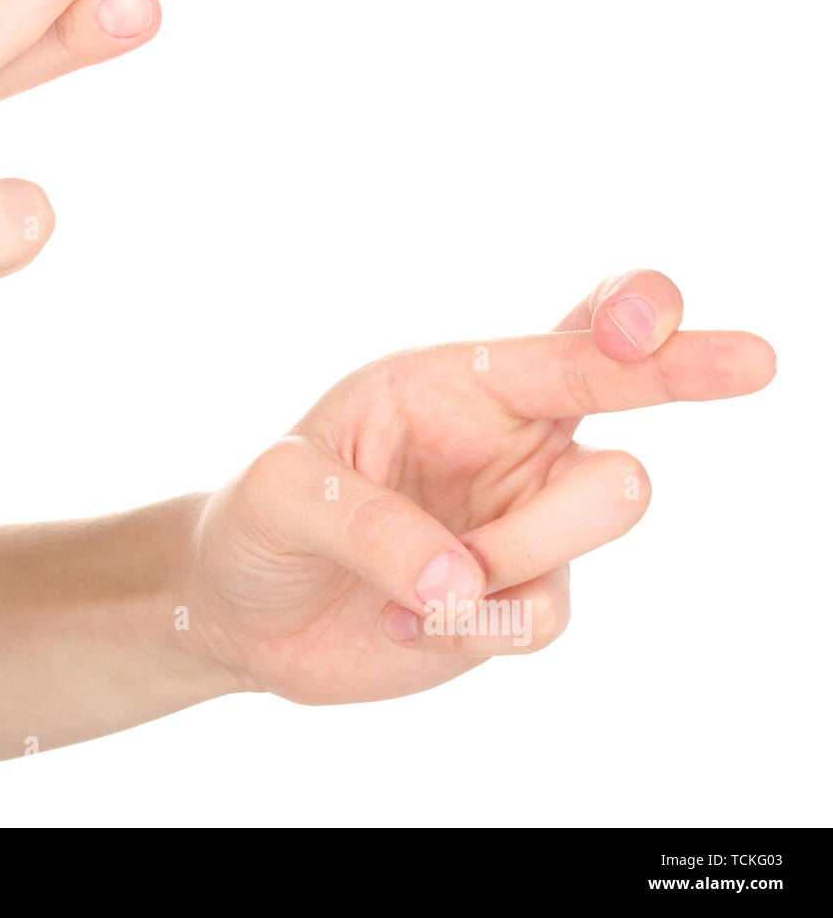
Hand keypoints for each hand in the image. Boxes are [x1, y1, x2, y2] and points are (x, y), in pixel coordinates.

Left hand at [178, 272, 775, 702]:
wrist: (243, 613)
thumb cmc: (259, 521)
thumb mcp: (279, 493)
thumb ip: (365, 521)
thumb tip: (462, 581)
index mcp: (460, 382)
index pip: (584, 344)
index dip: (658, 334)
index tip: (721, 354)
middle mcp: (513, 445)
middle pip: (617, 475)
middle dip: (553, 524)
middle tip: (468, 557)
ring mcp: (525, 526)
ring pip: (590, 551)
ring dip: (496, 574)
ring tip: (409, 590)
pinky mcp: (519, 599)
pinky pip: (543, 620)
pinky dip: (469, 631)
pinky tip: (399, 624)